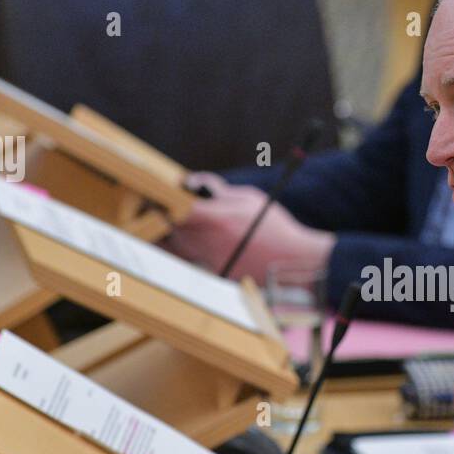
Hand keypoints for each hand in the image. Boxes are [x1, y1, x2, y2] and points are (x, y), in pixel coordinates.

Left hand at [162, 172, 336, 283]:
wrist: (292, 261)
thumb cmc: (274, 227)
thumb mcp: (249, 198)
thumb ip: (218, 189)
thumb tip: (192, 181)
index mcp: (216, 217)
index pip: (175, 209)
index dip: (164, 202)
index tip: (161, 196)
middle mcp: (208, 240)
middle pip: (172, 229)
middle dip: (168, 218)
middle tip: (167, 209)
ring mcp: (210, 258)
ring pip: (180, 245)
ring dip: (178, 234)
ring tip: (186, 225)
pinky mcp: (216, 272)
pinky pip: (195, 258)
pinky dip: (193, 249)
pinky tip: (204, 242)